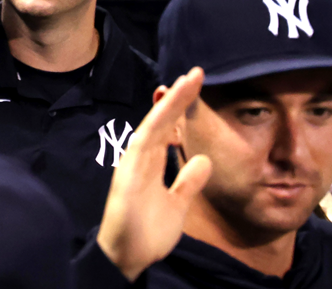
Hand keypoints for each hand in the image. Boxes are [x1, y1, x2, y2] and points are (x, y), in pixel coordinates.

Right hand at [97, 67, 212, 280]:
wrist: (129, 257)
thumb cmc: (148, 232)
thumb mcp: (178, 203)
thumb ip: (188, 182)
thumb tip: (203, 159)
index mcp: (152, 163)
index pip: (169, 129)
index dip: (182, 108)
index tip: (197, 87)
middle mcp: (142, 158)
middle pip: (161, 121)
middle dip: (178, 97)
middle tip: (196, 73)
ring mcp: (133, 163)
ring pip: (153, 126)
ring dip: (170, 104)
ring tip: (187, 82)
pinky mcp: (128, 173)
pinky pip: (142, 143)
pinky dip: (154, 124)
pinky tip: (166, 109)